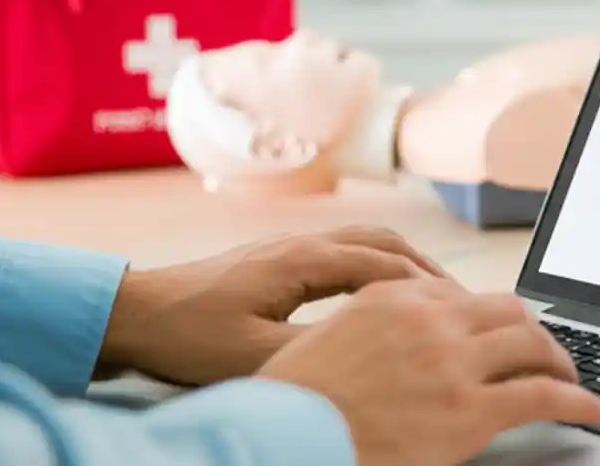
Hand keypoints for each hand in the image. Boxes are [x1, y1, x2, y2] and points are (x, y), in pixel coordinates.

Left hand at [99, 226, 452, 384]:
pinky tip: (382, 294)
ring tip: (434, 295)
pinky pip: (345, 250)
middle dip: (428, 270)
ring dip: (404, 263)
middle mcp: (303, 243)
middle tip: (463, 301)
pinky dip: (378, 265)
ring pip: (366, 241)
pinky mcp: (278, 258)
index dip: (429, 288)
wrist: (135, 312)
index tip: (463, 310)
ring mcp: (290, 246)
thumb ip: (317, 352)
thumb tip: (373, 356)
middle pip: (385, 242)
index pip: (386, 264)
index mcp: (303, 261)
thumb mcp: (254, 357)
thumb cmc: (188, 335)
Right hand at [258, 278, 599, 465]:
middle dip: (530, 331)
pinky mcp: (471, 410)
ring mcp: (452, 362)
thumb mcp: (325, 343)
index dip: (486, 317)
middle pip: (506, 310)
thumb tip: (398, 344)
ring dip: (559, 359)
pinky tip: (591, 408)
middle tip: (542, 352)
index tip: (498, 332)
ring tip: (570, 378)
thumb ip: (370, 329)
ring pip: (533, 343)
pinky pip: (543, 395)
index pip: (461, 294)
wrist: (280, 441)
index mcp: (391, 298)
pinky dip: (577, 399)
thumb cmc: (290, 406)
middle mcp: (428, 319)